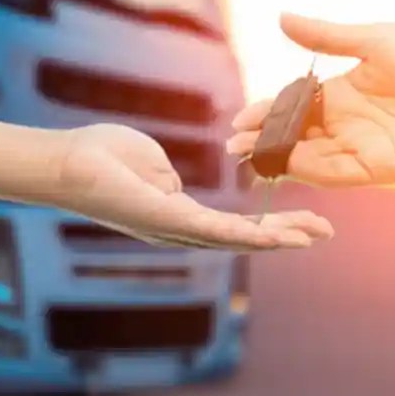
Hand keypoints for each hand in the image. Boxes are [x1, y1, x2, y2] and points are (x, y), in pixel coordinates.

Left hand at [52, 123, 333, 250]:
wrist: (67, 161)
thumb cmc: (100, 156)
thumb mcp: (150, 161)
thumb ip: (169, 176)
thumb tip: (173, 184)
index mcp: (179, 214)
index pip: (235, 224)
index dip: (273, 225)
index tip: (309, 221)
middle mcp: (180, 229)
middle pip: (244, 238)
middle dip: (288, 236)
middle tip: (327, 232)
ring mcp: (173, 228)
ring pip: (235, 239)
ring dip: (278, 238)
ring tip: (314, 235)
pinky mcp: (165, 220)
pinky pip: (213, 230)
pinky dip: (248, 235)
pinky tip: (275, 236)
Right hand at [227, 13, 394, 186]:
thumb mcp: (374, 40)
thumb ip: (327, 36)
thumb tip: (282, 17)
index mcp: (343, 92)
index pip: (294, 107)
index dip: (267, 113)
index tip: (239, 119)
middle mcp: (348, 123)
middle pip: (296, 136)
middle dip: (265, 140)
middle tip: (236, 143)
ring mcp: (363, 146)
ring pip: (311, 157)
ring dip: (282, 158)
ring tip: (252, 153)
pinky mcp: (382, 166)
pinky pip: (339, 172)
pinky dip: (313, 170)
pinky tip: (291, 163)